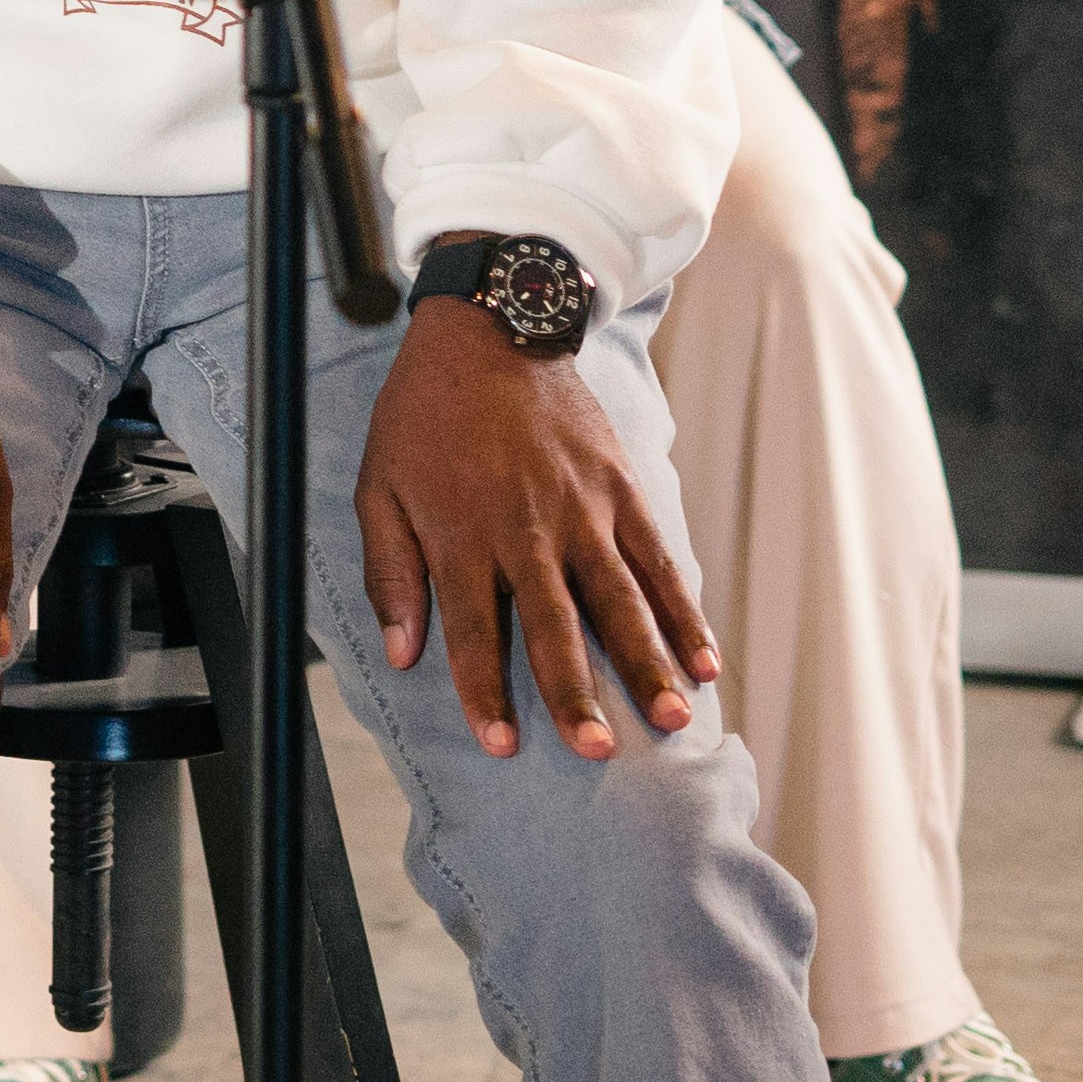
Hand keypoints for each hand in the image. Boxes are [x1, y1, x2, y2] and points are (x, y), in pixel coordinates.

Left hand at [357, 303, 721, 760]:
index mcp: (460, 533)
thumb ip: (391, 572)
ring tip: (672, 721)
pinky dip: (683, 612)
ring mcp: (581, 508)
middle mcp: (524, 528)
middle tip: (597, 752)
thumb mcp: (378, 486)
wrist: (487, 329)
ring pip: (620, 600)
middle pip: (553, 626)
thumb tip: (400, 654)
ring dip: (648, 664)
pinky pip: (657, 560)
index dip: (485, 693)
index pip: (473, 631)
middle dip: (575, 694)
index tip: (501, 747)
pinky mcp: (621, 488)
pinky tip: (704, 660)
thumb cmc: (422, 417)